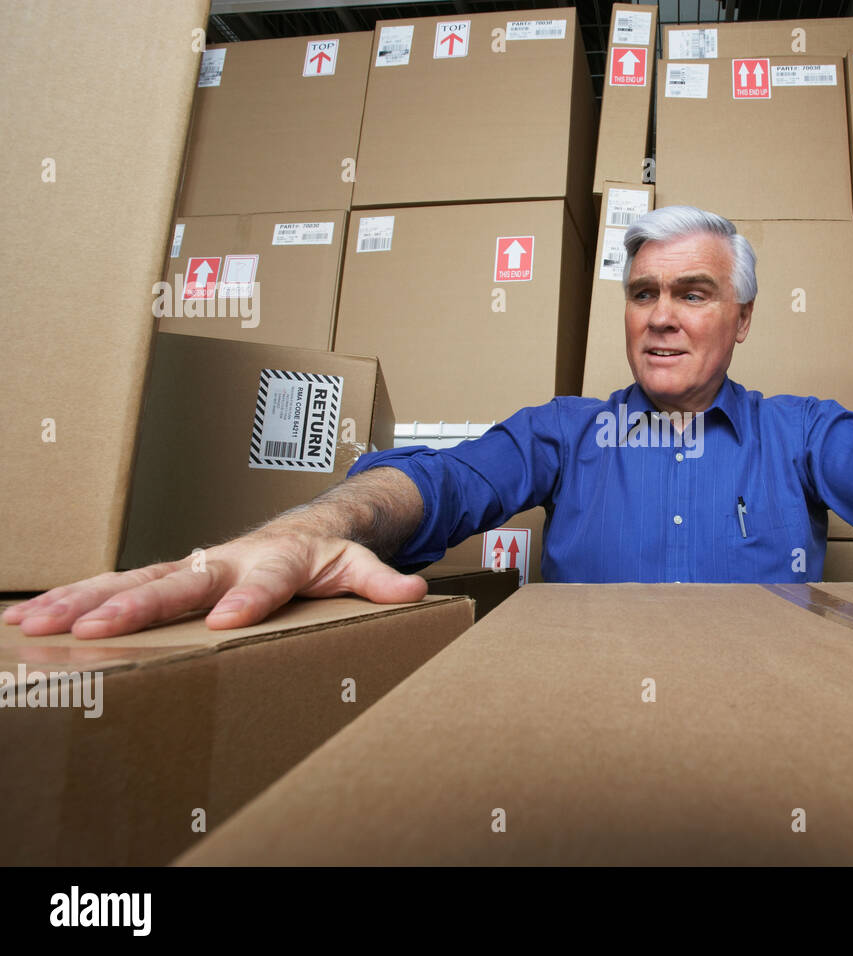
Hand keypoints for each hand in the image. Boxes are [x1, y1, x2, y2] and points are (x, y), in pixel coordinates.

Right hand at [1, 529, 428, 638]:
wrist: (308, 527)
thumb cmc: (330, 552)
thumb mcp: (361, 566)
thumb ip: (381, 580)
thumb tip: (415, 589)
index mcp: (277, 560)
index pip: (263, 582)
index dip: (247, 600)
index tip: (225, 623)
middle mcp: (226, 560)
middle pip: (180, 582)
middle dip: (136, 605)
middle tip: (94, 626)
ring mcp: (194, 566)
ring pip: (134, 580)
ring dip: (84, 600)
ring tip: (36, 621)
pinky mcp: (170, 575)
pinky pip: (117, 584)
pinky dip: (75, 598)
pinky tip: (30, 617)